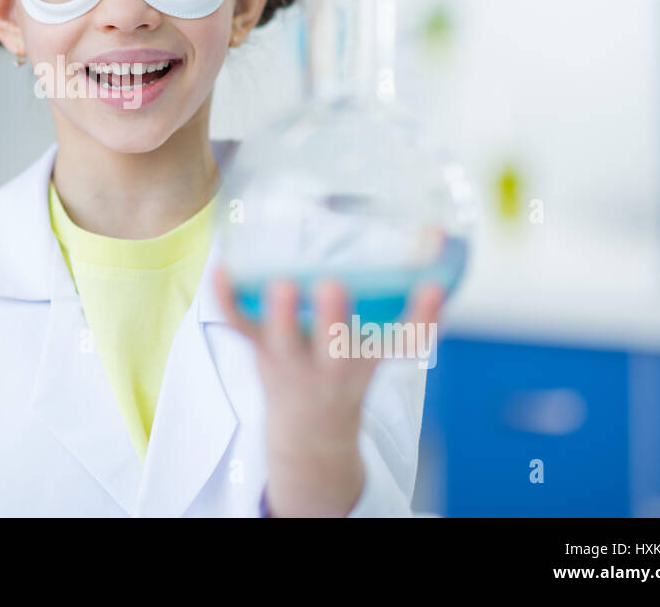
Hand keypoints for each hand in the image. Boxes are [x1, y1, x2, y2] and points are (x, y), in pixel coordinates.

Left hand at [214, 267, 443, 516]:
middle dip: (334, 318)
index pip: (405, 340)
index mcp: (371, 357)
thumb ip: (406, 294)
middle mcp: (333, 362)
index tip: (436, 285)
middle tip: (334, 285)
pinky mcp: (259, 349)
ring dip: (280, 314)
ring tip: (280, 284)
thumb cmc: (348, 368)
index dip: (423, 315)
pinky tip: (222, 270)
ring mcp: (292, 358)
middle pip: (335, 346)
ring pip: (283, 340)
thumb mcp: (382, 343)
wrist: (311, 428)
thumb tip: (436, 231)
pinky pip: (239, 326)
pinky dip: (227, 299)